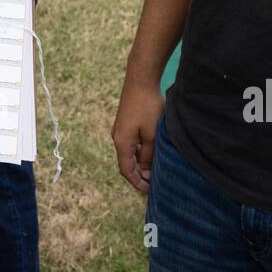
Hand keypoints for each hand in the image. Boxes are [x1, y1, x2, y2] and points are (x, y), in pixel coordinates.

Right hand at [112, 76, 164, 194]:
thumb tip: (145, 171)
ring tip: (154, 169)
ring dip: (140, 162)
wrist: (140, 79)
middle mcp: (117, 137)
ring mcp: (120, 129)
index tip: (148, 191)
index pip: (126, 170)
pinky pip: (131, 142)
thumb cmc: (147, 107)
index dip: (137, 182)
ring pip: (129, 152)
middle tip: (153, 183)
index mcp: (121, 143)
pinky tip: (151, 151)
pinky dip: (140, 151)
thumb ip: (148, 154)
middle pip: (126, 162)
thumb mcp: (151, 134)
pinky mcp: (126, 121)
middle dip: (138, 175)